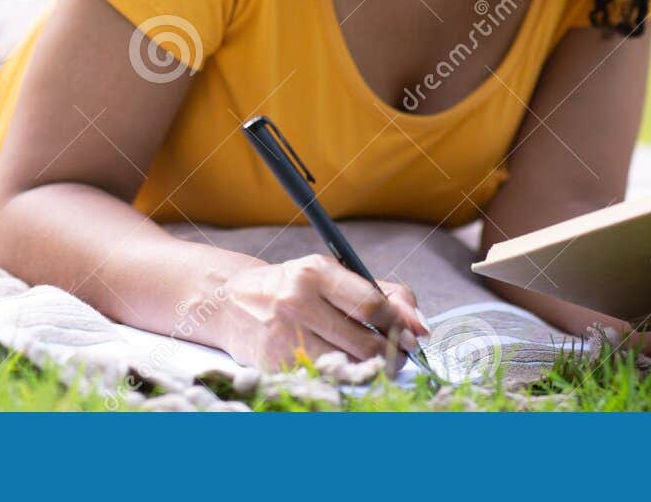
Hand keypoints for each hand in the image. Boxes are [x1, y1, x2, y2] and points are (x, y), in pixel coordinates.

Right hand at [215, 253, 431, 372]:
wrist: (231, 303)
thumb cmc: (294, 286)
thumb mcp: (333, 275)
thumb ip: (382, 292)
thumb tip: (419, 324)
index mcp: (314, 272)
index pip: (371, 305)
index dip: (399, 325)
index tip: (412, 336)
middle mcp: (297, 302)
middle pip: (365, 344)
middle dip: (392, 355)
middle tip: (398, 356)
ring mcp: (284, 336)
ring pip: (348, 367)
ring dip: (371, 371)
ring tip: (374, 363)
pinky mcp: (275, 365)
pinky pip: (325, 378)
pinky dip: (342, 377)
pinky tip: (342, 367)